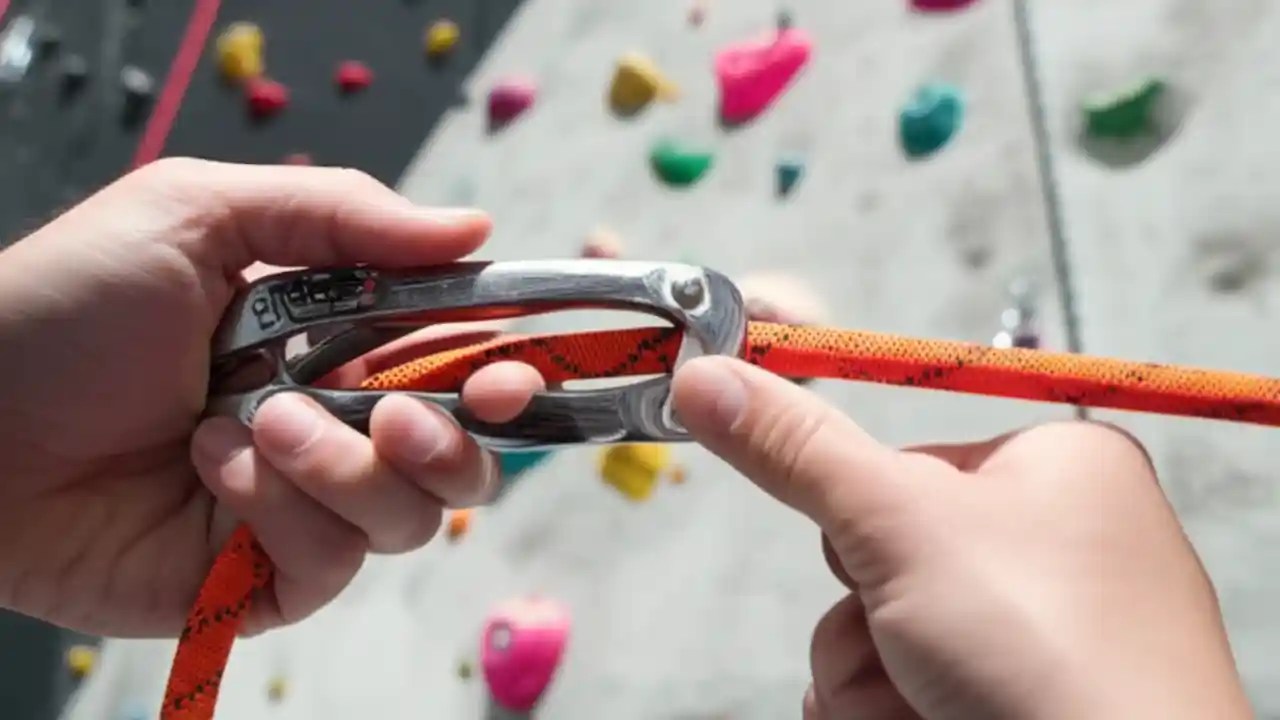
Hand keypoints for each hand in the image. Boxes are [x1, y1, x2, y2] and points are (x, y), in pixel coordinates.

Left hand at [0, 159, 540, 636]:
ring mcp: (300, 506)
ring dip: (346, 467)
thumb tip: (474, 230)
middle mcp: (333, 424)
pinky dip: (284, 510)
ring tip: (257, 424)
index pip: (455, 362)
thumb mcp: (198, 214)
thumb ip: (343, 215)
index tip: (509, 372)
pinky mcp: (259, 577)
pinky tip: (212, 468)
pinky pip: (330, 563)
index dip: (501, 372)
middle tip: (402, 416)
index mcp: (336, 339)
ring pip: (407, 517)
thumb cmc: (66, 306)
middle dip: (452, 442)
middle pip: (461, 459)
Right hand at [672, 357, 1251, 718]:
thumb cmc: (1054, 652)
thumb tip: (707, 377)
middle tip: (911, 641)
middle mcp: (1053, 546)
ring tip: (926, 701)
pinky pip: (899, 686)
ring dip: (870, 677)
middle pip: (879, 558)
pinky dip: (887, 709)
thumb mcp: (903, 524)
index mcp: (1056, 468)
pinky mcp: (1013, 697)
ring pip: (878, 635)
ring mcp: (1036, 632)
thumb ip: (799, 450)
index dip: (863, 508)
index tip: (840, 532)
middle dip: (864, 617)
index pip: (905, 463)